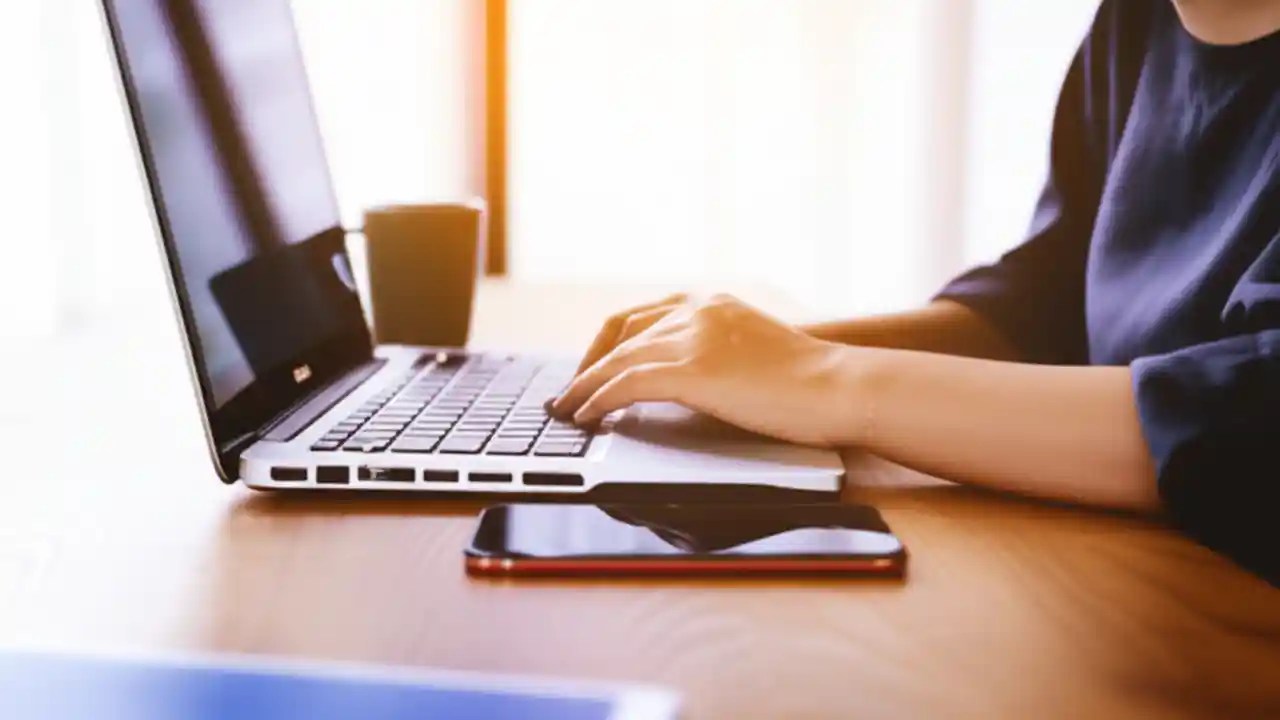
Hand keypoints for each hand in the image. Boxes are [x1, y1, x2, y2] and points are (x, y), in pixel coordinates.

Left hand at [550, 294, 860, 446]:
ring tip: (567, 410)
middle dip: (588, 363)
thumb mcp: (754, 351)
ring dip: (584, 386)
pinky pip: (627, 383)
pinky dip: (600, 399)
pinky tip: (588, 417)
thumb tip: (687, 381)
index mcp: (711, 303)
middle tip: (570, 392)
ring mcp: (693, 338)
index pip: (641, 315)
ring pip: (617, 358)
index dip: (608, 344)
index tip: (592, 366)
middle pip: (620, 332)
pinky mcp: (692, 370)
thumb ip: (718, 353)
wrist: (841, 387)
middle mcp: (697, 310)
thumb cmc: (810, 382)